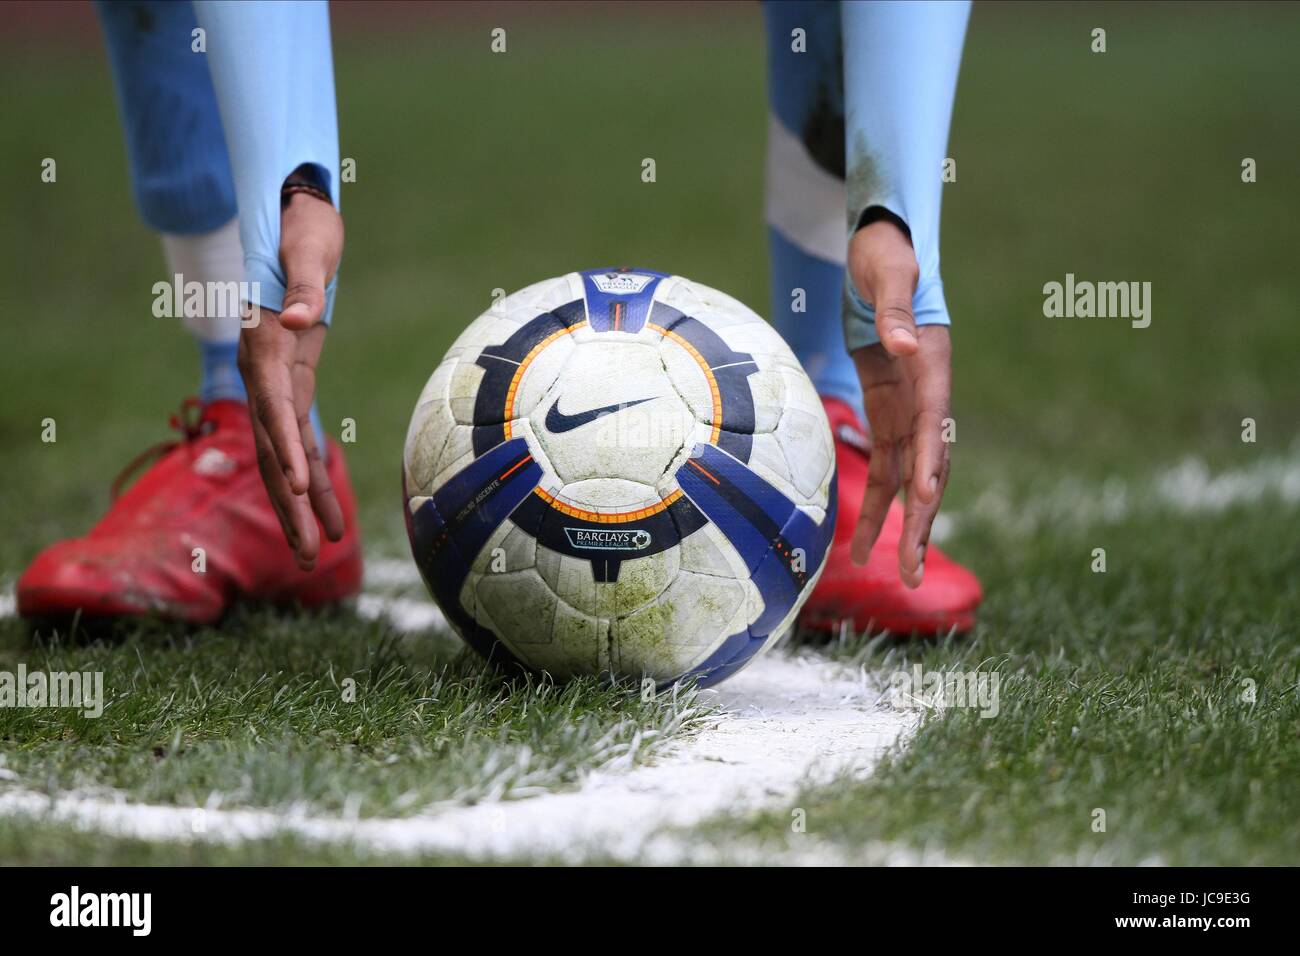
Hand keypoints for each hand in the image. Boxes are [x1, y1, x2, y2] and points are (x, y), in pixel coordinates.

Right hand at [238, 191, 344, 568]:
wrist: (293, 213)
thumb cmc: (303, 228)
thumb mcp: (309, 247)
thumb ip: (307, 285)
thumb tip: (305, 320)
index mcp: (263, 340)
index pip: (273, 403)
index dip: (284, 446)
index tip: (301, 486)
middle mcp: (261, 367)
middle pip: (272, 445)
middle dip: (291, 502)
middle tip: (310, 555)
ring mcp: (274, 378)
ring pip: (283, 452)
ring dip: (302, 503)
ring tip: (321, 552)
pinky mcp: (292, 379)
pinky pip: (300, 435)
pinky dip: (314, 471)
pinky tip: (327, 510)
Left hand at [847, 219, 951, 588]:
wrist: (884, 246)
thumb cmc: (886, 255)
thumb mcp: (887, 271)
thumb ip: (894, 308)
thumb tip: (906, 344)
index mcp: (933, 365)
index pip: (934, 422)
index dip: (929, 461)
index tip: (921, 500)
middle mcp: (928, 394)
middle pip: (930, 465)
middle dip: (922, 519)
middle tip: (912, 570)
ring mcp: (910, 406)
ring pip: (909, 477)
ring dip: (904, 526)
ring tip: (898, 575)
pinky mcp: (889, 410)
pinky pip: (887, 465)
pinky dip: (881, 502)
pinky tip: (867, 541)